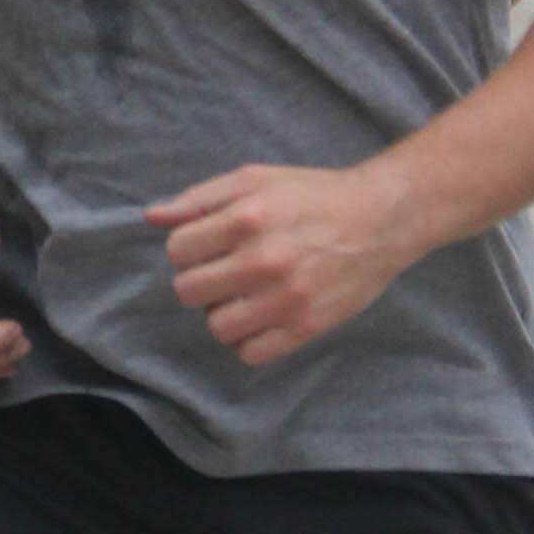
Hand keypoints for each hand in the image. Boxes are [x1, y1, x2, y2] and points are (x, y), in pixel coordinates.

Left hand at [146, 161, 417, 366]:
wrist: (381, 218)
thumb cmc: (314, 195)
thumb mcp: (255, 180)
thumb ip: (200, 198)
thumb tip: (152, 217)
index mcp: (246, 218)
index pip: (178, 250)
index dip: (188, 249)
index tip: (208, 247)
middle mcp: (263, 259)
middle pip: (189, 291)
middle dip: (200, 282)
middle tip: (224, 274)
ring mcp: (286, 297)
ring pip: (217, 327)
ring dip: (222, 314)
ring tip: (242, 297)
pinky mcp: (307, 326)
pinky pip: (251, 353)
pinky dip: (248, 340)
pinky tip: (260, 319)